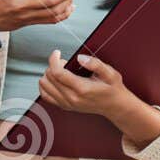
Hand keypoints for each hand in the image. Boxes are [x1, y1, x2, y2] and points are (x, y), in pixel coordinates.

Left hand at [37, 51, 159, 143]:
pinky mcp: (64, 106)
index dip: (53, 59)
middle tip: (65, 62)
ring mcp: (67, 103)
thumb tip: (80, 58)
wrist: (115, 106)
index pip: (57, 73)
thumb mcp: (110, 73)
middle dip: (53, 65)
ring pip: (44, 86)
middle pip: (49, 78)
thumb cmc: (113, 89)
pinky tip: (55, 80)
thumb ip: (95, 64)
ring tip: (61, 71)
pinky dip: (46, 85)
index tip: (57, 53)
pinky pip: (45, 95)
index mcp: (82, 89)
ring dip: (49, 75)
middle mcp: (72, 98)